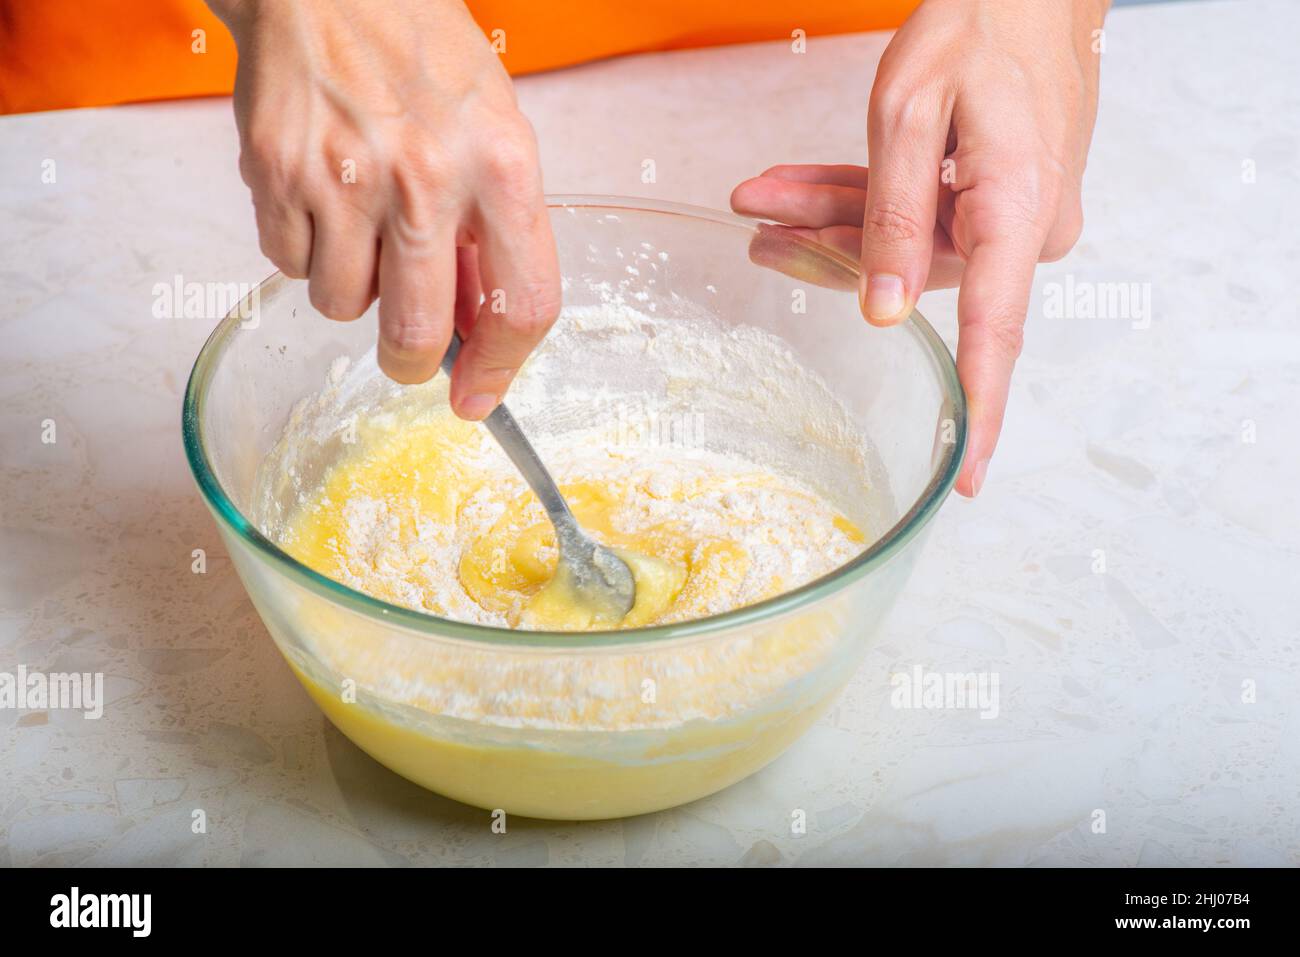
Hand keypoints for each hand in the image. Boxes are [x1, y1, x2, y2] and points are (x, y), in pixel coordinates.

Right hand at [207, 0, 559, 418]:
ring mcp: (346, 179)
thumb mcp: (496, 133)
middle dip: (413, 363)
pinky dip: (305, 253)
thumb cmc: (424, 57)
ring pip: (345, 309)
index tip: (479, 397)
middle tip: (410, 356)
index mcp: (502, 169)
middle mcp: (427, 180)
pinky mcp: (277, 175)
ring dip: (354, 292)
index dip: (502, 370)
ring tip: (361, 228)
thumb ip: (494, 235)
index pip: (521, 305)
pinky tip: (319, 199)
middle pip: (418, 334)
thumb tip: (477, 332)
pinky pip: (290, 269)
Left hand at [733, 0, 1107, 495]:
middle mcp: (1026, 226)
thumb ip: (895, 217)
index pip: (993, 336)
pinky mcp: (999, 197)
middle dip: (829, 251)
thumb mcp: (912, 111)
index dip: (978, 413)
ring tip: (762, 199)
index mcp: (1016, 209)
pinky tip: (801, 194)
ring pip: (910, 242)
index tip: (968, 477)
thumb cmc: (979, 24)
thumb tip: (884, 312)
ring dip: (834, 221)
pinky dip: (866, 203)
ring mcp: (1015, 214)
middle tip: (756, 226)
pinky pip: (925, 216)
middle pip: (914, 273)